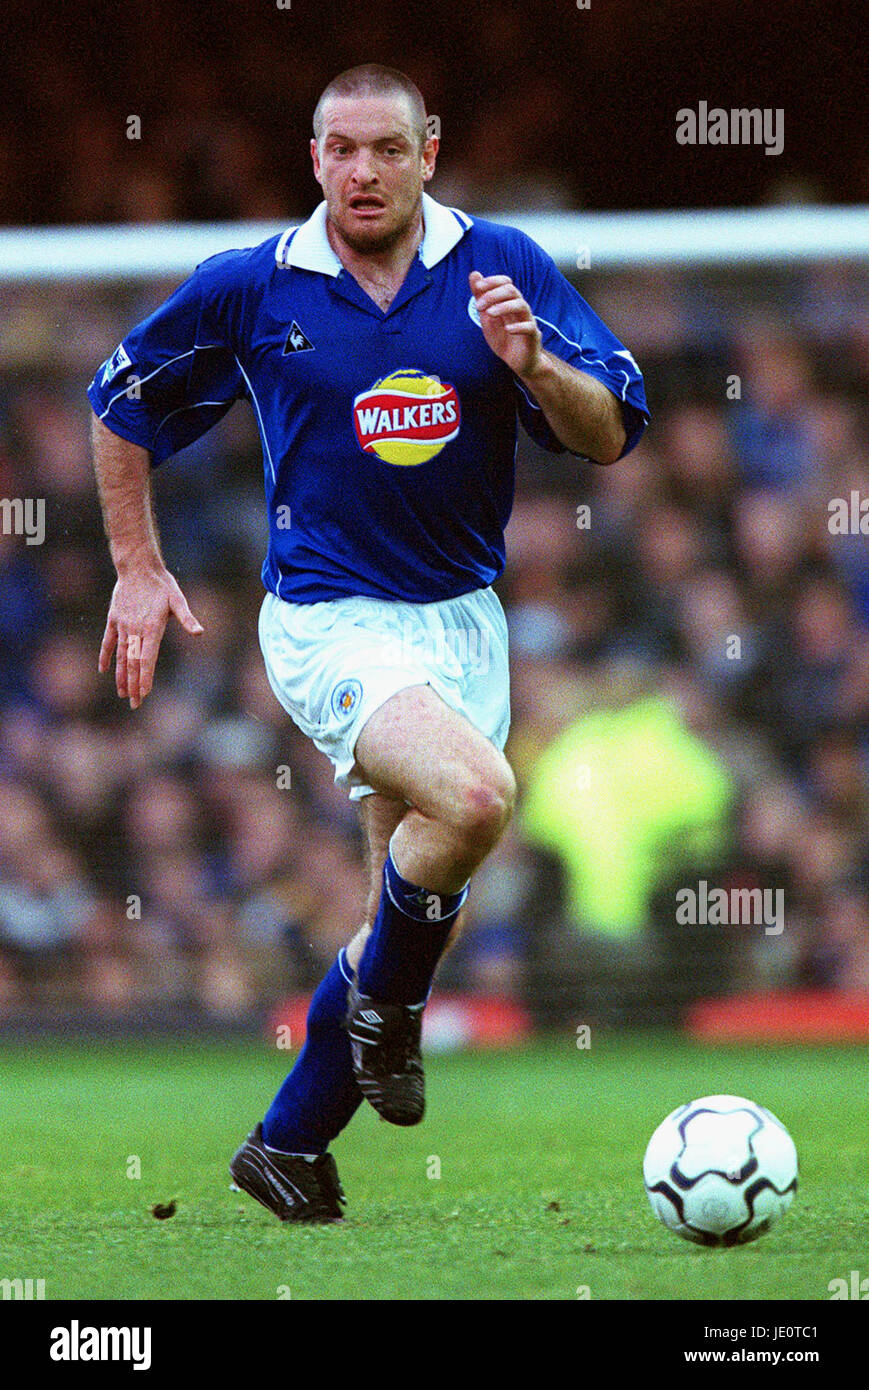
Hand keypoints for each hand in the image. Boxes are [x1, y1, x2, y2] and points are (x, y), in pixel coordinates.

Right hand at [98, 564, 202, 708]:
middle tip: (135, 704)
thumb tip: (200, 632)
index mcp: (152, 627)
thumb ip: (187, 618)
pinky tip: (104, 671)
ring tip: (122, 693)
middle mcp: (135, 629)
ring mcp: (122, 625)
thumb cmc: (161, 584)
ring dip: (121, 675)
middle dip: (133, 684)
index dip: (145, 677)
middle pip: (133, 662)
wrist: (137, 566)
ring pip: (120, 655)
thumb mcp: (178, 599)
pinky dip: (106, 656)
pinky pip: (108, 641)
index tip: (144, 693)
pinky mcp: (113, 619)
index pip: (147, 658)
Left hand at [469, 270, 542, 378]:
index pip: (506, 282)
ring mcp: (528, 320)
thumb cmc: (504, 338)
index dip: (492, 281)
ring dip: (503, 306)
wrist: (519, 362)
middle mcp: (520, 308)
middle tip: (478, 306)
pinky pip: (529, 327)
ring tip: (489, 314)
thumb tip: (474, 273)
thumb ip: (481, 297)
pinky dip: (518, 326)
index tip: (478, 287)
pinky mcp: (533, 336)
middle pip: (512, 291)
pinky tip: (507, 329)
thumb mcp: (487, 317)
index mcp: (510, 302)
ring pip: (521, 305)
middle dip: (493, 295)